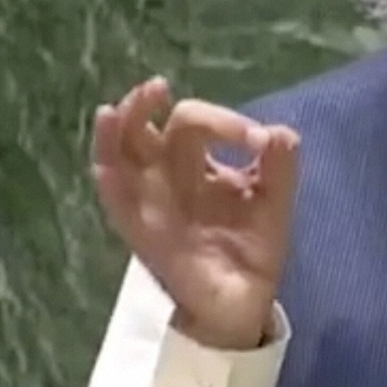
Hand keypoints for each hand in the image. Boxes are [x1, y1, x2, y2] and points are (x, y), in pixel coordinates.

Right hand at [92, 77, 299, 349]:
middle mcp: (167, 176)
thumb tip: (275, 134)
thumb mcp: (274, 200)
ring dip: (114, 134)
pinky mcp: (144, 233)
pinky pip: (118, 205)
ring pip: (119, 159)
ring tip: (116, 109)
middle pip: (144, 130)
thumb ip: (280, 165)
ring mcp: (151, 203)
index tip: (258, 140)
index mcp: (197, 164)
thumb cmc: (253, 245)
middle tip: (157, 86)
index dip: (223, 121)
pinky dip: (110, 182)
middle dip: (144, 105)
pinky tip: (107, 164)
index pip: (194, 124)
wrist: (246, 300)